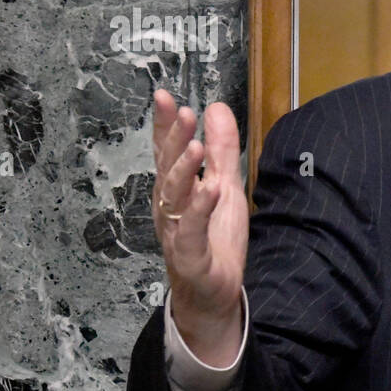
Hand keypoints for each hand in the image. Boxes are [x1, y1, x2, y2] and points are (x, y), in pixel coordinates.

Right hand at [151, 88, 247, 366]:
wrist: (214, 293)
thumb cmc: (214, 239)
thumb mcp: (225, 186)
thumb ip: (223, 150)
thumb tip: (216, 108)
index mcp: (177, 188)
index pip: (168, 151)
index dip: (166, 125)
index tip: (165, 97)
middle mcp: (170, 207)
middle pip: (167, 168)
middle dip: (173, 139)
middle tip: (181, 112)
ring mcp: (176, 230)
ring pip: (175, 197)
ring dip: (184, 171)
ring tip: (196, 146)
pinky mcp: (189, 255)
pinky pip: (191, 231)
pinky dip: (200, 210)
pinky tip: (210, 191)